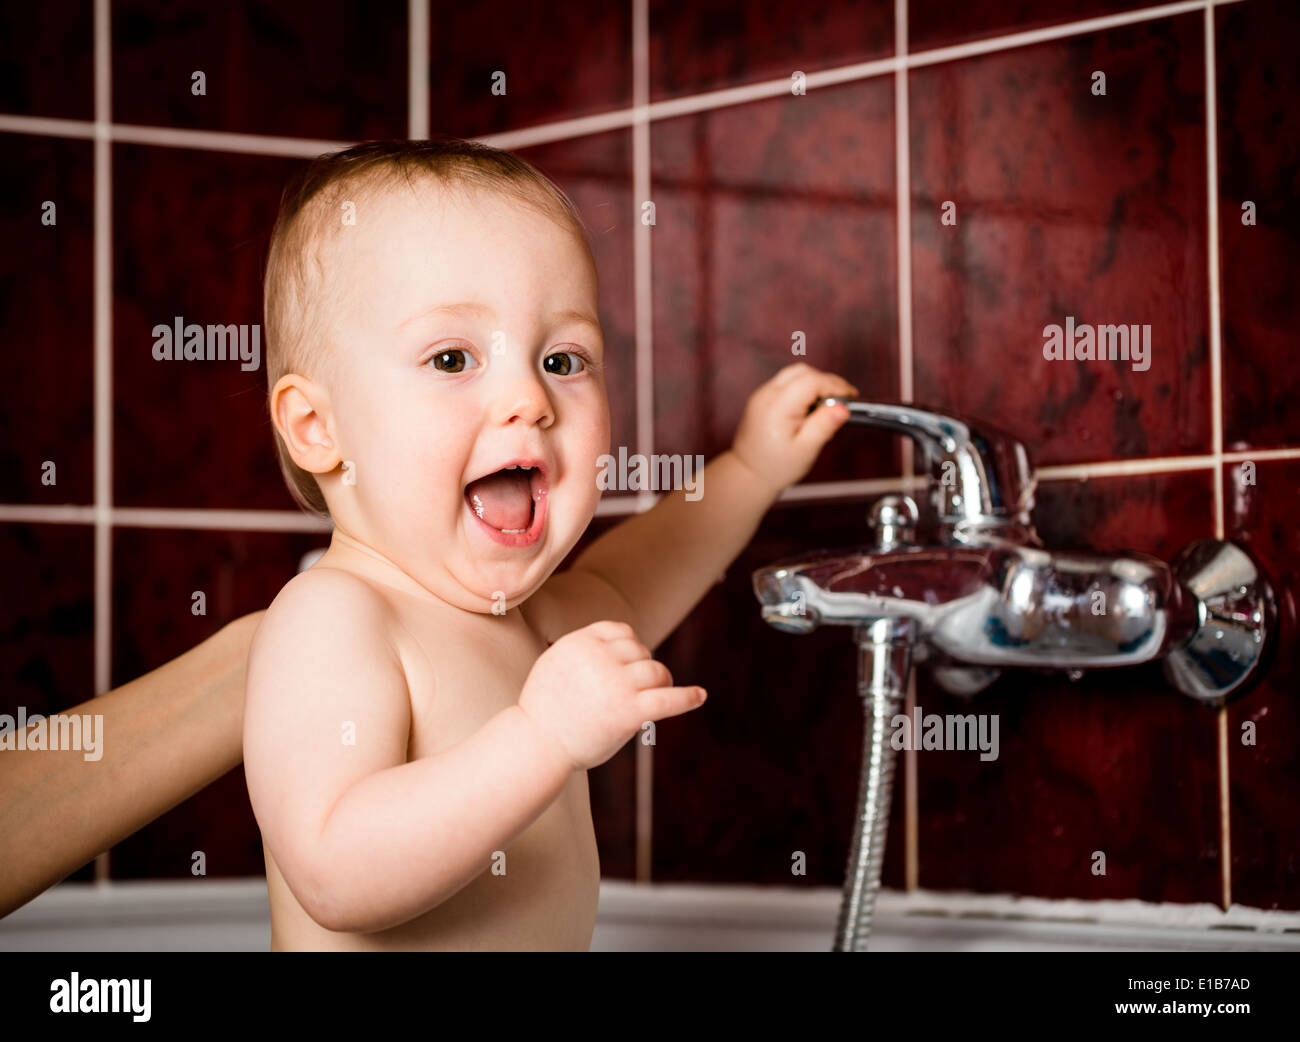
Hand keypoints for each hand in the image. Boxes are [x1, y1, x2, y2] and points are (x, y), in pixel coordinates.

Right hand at [518, 620, 704, 770]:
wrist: (536, 745)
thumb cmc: (545, 710)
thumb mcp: (556, 663)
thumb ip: (584, 649)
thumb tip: (621, 641)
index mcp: (580, 641)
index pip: (621, 630)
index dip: (630, 647)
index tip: (628, 664)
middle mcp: (598, 657)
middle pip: (641, 651)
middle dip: (642, 668)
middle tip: (632, 691)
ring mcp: (615, 684)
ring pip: (656, 671)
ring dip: (660, 683)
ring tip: (653, 697)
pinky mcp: (629, 712)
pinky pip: (668, 699)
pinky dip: (687, 697)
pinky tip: (700, 696)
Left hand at [730, 363, 859, 496]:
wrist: (748, 473)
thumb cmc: (776, 466)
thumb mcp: (805, 450)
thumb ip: (824, 426)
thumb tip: (843, 408)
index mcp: (777, 407)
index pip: (811, 381)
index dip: (834, 385)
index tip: (850, 397)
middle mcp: (767, 396)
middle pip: (803, 372)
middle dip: (826, 382)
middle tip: (842, 401)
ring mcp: (762, 395)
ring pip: (795, 374)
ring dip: (815, 384)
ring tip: (827, 406)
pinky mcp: (763, 398)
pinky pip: (787, 383)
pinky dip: (803, 389)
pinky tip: (810, 409)